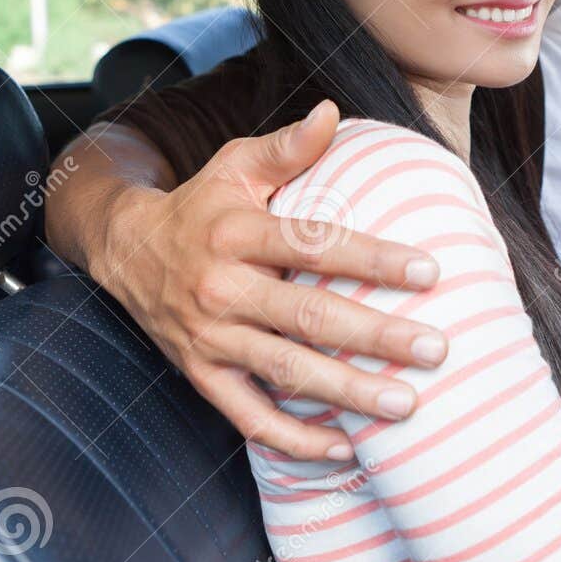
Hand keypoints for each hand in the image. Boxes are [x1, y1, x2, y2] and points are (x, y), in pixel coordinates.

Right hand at [91, 102, 445, 460]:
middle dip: (376, 337)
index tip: (429, 271)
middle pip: (308, 317)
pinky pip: (250, 417)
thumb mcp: (235, 165)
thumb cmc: (201, 205)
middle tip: (435, 350)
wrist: (125, 251)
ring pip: (286, 372)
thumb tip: (333, 112)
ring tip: (405, 405)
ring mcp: (210, 339)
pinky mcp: (202, 375)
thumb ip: (288, 147)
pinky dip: (295, 439)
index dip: (371, 259)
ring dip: (348, 393)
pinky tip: (345, 449)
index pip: (313, 245)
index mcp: (236, 234)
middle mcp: (222, 289)